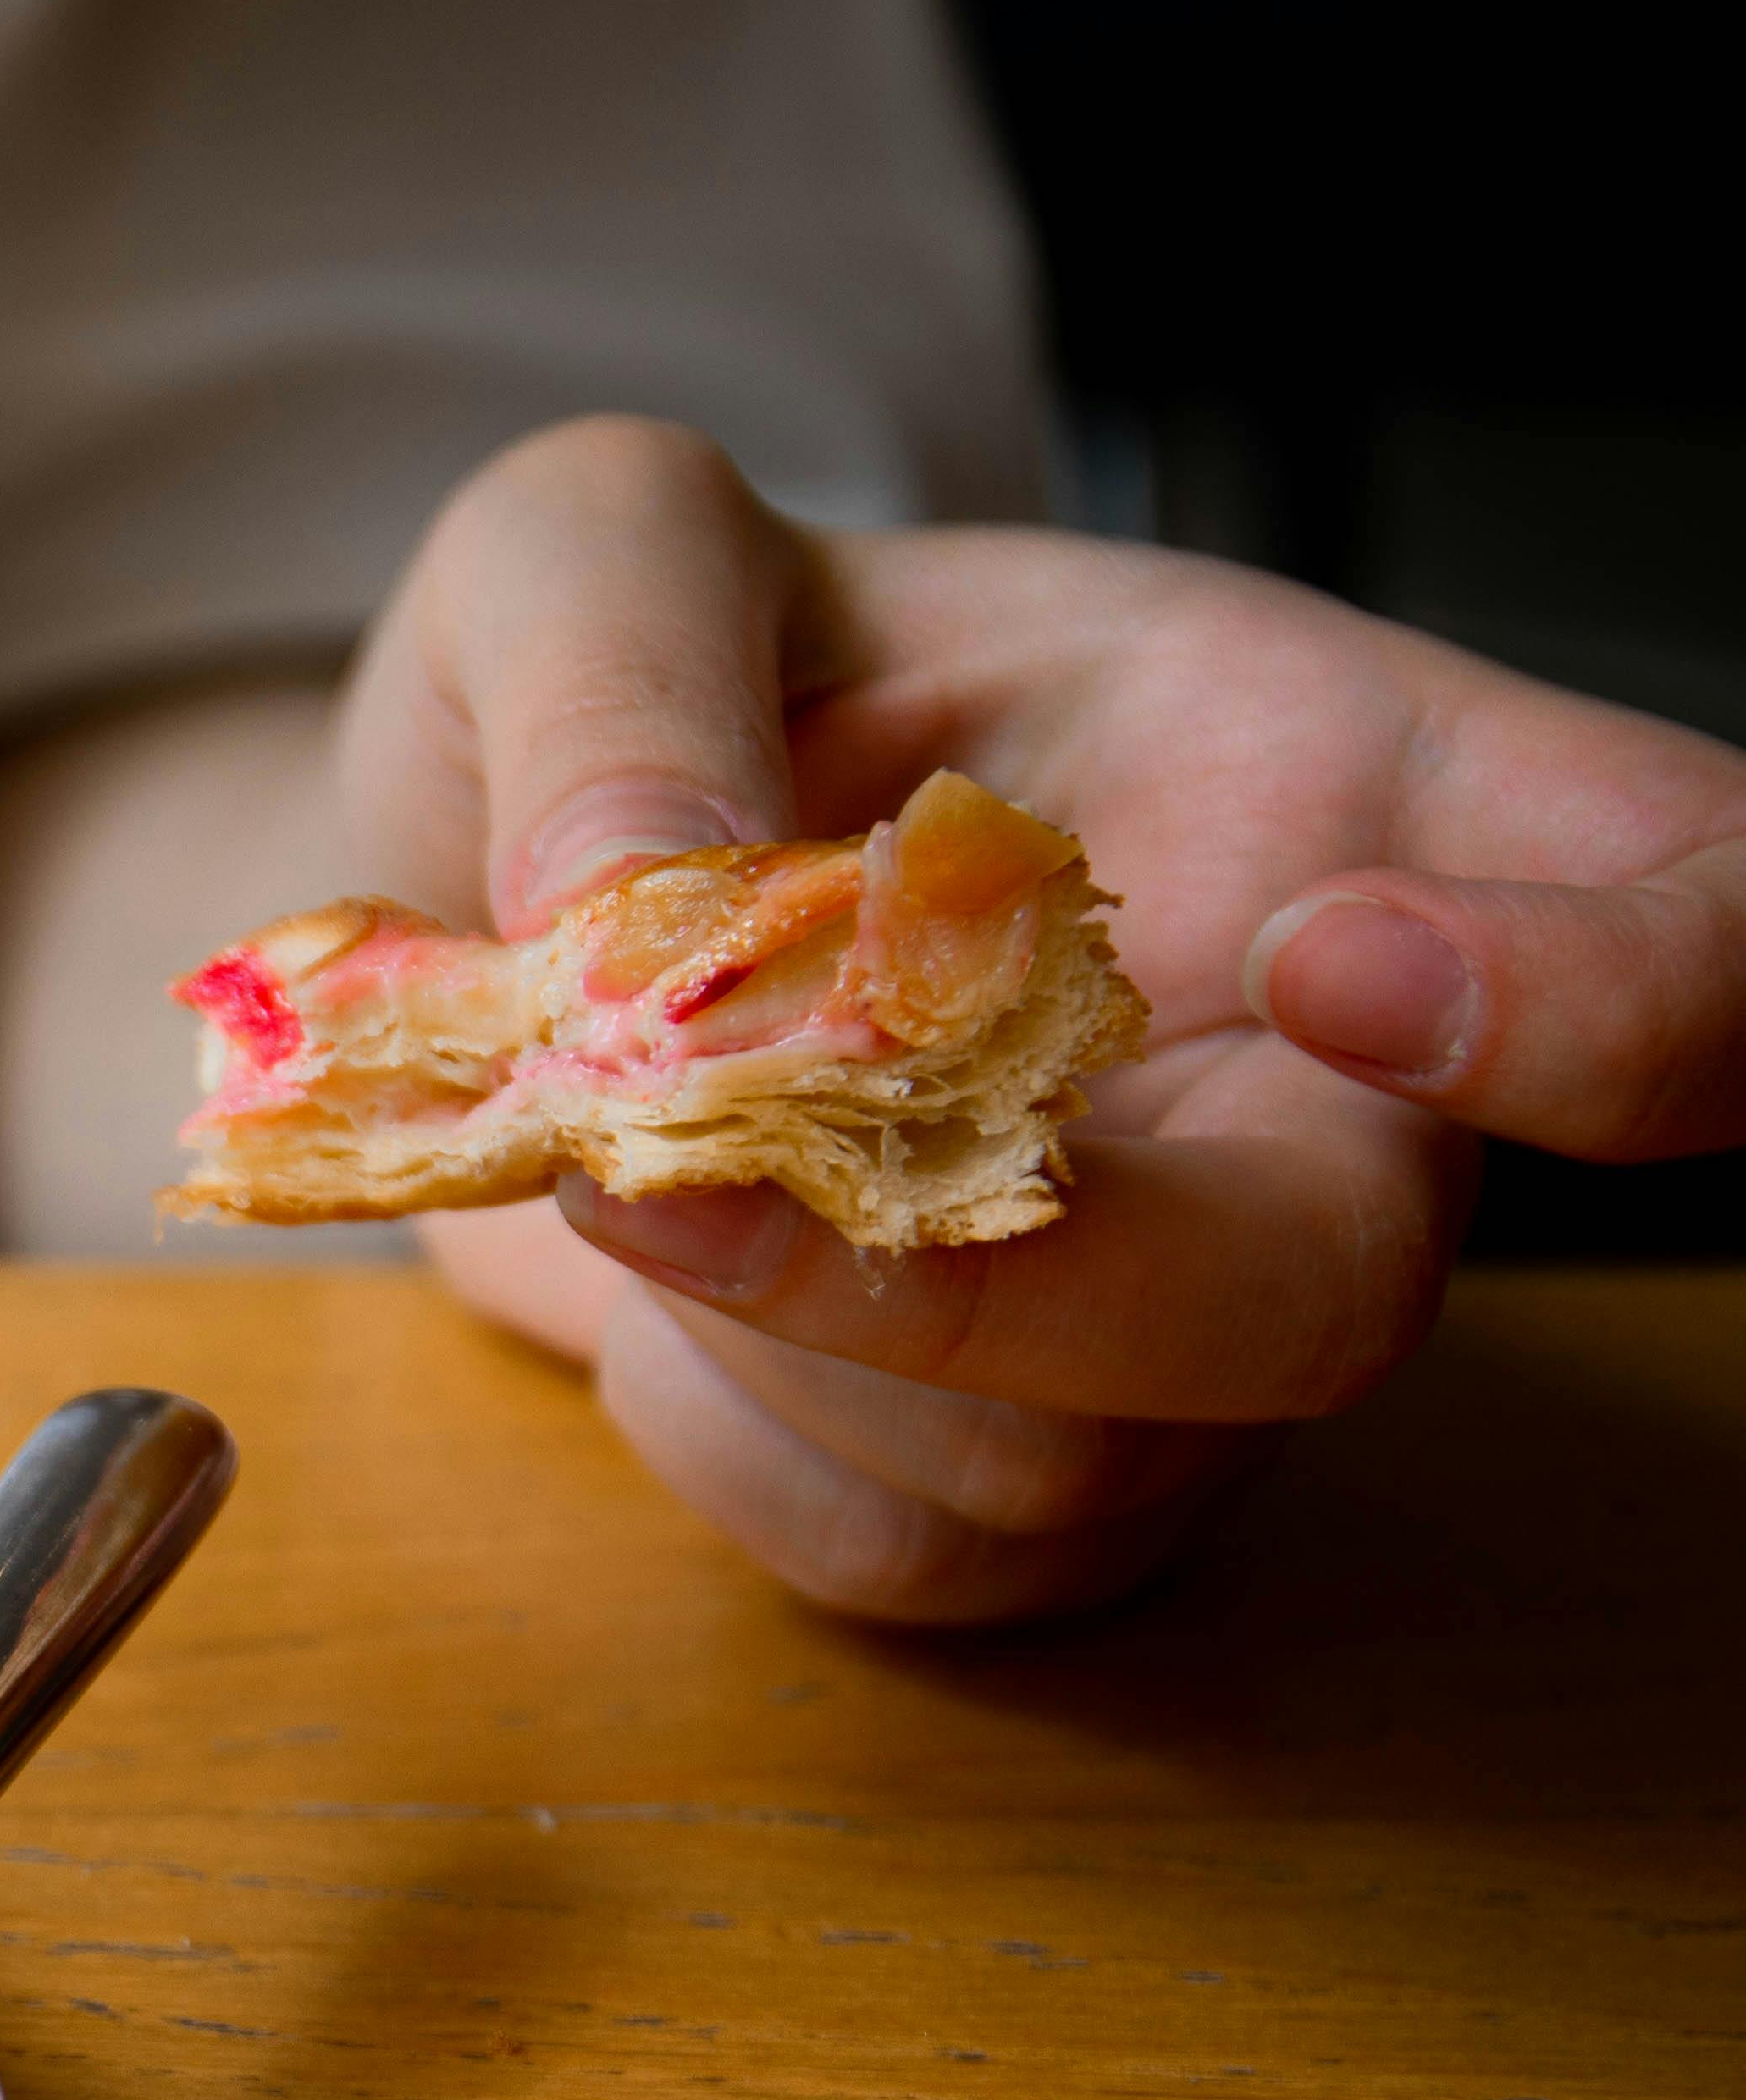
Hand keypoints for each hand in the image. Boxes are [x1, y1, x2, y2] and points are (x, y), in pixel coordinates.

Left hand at [347, 419, 1745, 1622]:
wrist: (477, 894)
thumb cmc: (620, 688)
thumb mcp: (584, 552)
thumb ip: (623, 657)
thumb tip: (637, 903)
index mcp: (1338, 789)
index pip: (1699, 891)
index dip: (1644, 993)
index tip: (1342, 959)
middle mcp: (1325, 1090)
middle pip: (1341, 1297)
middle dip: (1011, 1287)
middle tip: (668, 1166)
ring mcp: (1187, 1317)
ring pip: (1067, 1459)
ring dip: (772, 1337)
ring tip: (611, 1155)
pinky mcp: (1028, 1496)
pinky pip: (903, 1547)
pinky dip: (709, 1427)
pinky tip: (647, 1286)